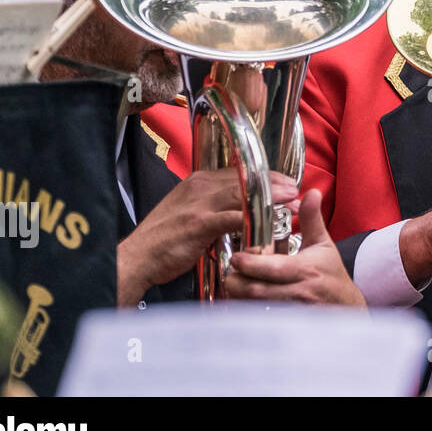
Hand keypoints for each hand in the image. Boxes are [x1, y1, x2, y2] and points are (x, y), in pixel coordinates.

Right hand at [117, 169, 298, 305]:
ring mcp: (200, 204)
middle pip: (246, 179)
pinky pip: (235, 217)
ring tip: (291, 202)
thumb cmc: (162, 241)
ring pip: (245, 194)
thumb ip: (211, 206)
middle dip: (274, 184)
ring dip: (271, 198)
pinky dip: (255, 218)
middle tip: (295, 190)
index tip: (284, 182)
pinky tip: (271, 222)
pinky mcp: (201, 223)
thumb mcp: (187, 213)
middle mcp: (201, 187)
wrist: (136, 258)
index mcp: (198, 181)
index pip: (240, 172)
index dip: (265, 177)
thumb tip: (236, 208)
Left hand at [224, 190, 366, 306]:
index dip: (250, 264)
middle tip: (229, 274)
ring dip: (240, 298)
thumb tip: (311, 193)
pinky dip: (249, 312)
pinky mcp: (289, 324)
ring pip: (256, 308)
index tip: (236, 258)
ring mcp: (293, 311)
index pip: (273, 268)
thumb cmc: (332, 274)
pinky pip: (262, 320)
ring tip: (234, 287)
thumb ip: (312, 219)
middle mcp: (299, 292)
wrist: (346, 306)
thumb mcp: (323, 244)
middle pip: (258, 291)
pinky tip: (245, 303)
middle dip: (237, 283)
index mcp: (306, 269)